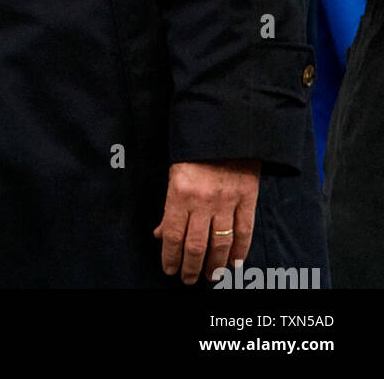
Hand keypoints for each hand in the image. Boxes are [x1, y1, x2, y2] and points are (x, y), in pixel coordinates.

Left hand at [153, 159, 259, 282]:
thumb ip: (169, 206)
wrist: (225, 126)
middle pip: (196, 245)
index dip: (170, 256)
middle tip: (188, 279)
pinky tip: (234, 264)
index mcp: (180, 192)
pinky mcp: (247, 198)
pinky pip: (244, 232)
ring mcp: (227, 201)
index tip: (169, 269)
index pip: (173, 234)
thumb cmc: (194, 151)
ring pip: (220, 243)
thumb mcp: (174, 173)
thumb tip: (159, 234)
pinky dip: (240, 251)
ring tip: (209, 277)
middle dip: (191, 267)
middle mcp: (203, 200)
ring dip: (214, 265)